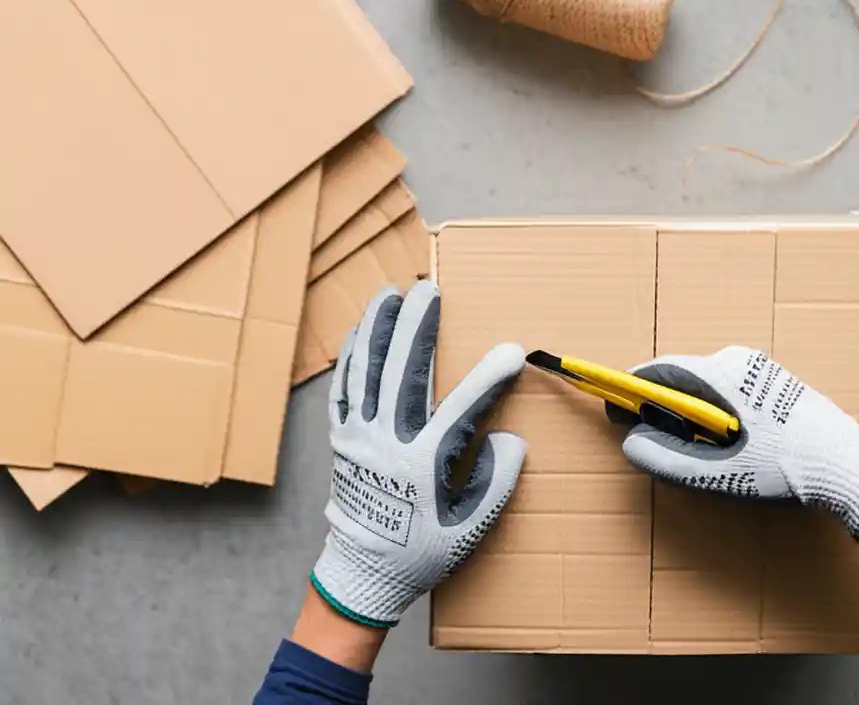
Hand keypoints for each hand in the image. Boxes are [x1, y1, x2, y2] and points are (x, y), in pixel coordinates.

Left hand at [311, 280, 525, 627]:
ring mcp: (358, 439)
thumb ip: (495, 484)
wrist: (364, 573)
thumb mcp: (469, 530)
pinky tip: (360, 332)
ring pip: (366, 372)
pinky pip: (343, 389)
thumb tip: (509, 439)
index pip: (462, 409)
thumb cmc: (421, 552)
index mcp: (423, 465)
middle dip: (416, 327)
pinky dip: (351, 357)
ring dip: (379, 329)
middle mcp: (387, 444)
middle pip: (402, 373)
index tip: (511, 351)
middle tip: (429, 290)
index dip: (488, 378)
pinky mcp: (340, 441)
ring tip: (391, 294)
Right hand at [612, 346, 858, 542]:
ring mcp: (762, 369)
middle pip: (683, 376)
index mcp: (725, 373)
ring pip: (707, 385)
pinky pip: (730, 390)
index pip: (662, 371)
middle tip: (645, 435)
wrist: (848, 467)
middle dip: (659, 404)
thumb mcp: (721, 472)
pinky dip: (712, 411)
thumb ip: (670, 460)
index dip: (631, 390)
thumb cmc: (786, 467)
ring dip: (687, 411)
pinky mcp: (776, 383)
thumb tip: (632, 445)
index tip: (613, 408)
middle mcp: (741, 360)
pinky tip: (719, 441)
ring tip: (682, 445)